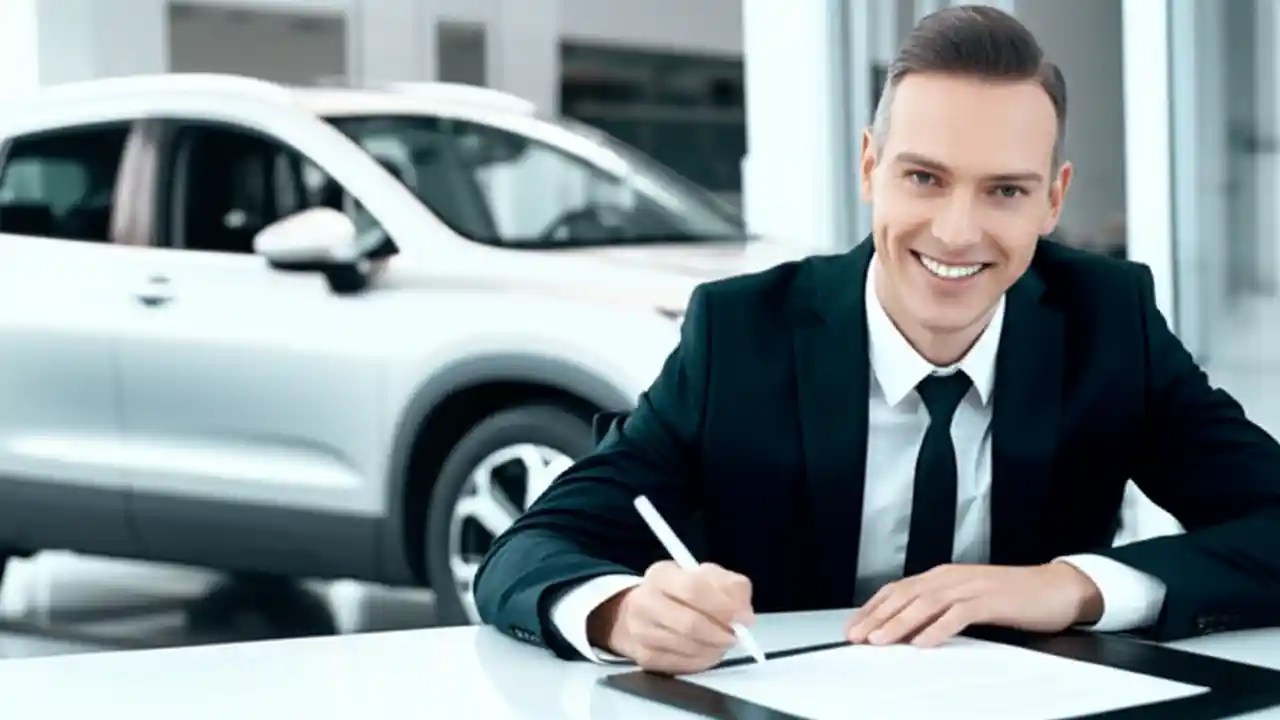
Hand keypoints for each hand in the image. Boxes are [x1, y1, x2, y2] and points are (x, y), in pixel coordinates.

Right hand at [587, 560, 754, 673]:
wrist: (643, 611)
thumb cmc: (683, 591)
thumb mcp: (708, 577)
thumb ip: (731, 588)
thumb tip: (744, 617)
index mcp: (661, 574)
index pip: (693, 588)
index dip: (722, 606)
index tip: (743, 617)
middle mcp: (644, 601)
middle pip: (690, 623)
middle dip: (720, 633)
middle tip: (735, 636)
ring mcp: (640, 631)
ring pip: (687, 647)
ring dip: (713, 648)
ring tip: (721, 642)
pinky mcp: (642, 657)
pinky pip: (681, 665)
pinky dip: (701, 660)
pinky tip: (706, 651)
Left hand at [845, 562, 1102, 647]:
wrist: (1057, 588)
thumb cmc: (1012, 597)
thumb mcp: (967, 600)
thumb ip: (939, 610)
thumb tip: (906, 631)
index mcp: (943, 576)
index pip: (898, 590)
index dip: (872, 608)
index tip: (853, 627)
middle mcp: (952, 577)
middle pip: (905, 595)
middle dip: (877, 617)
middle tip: (856, 637)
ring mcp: (971, 586)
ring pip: (926, 603)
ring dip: (900, 623)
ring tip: (880, 641)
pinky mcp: (992, 599)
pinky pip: (959, 614)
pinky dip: (938, 628)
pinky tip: (923, 643)